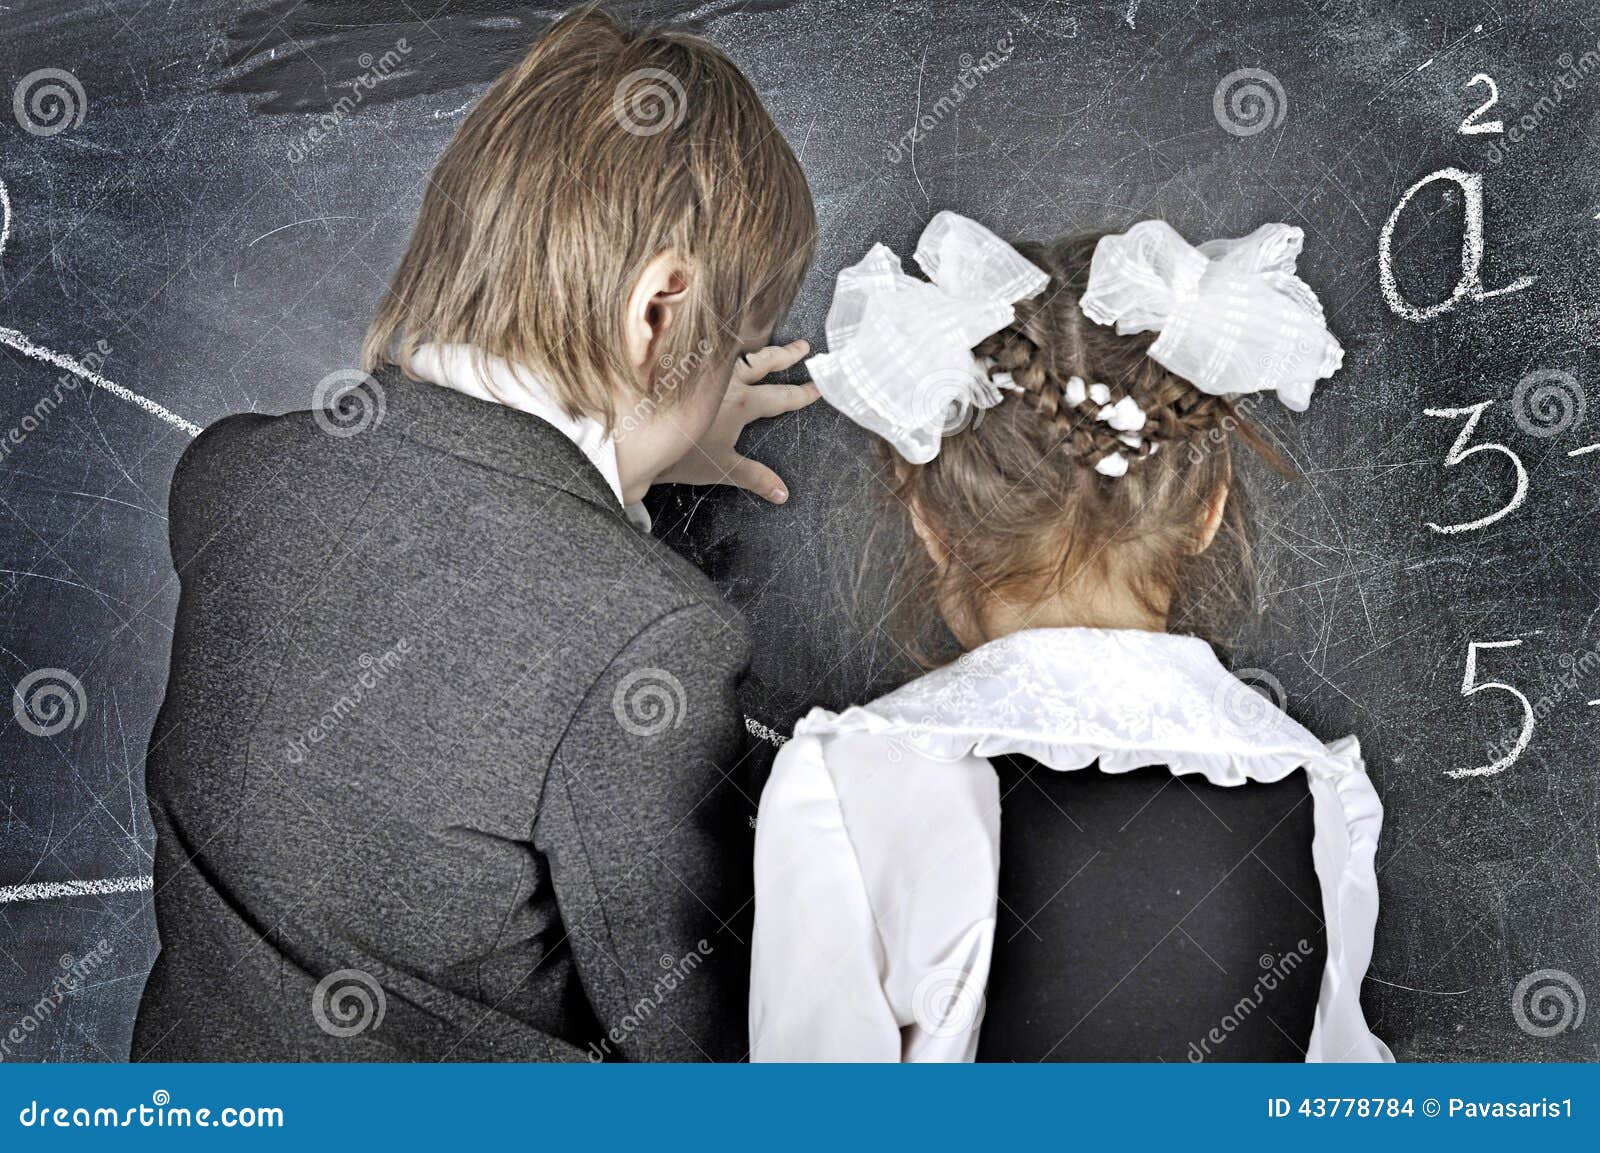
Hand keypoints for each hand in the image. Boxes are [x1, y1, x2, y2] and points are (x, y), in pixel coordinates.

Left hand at [657, 339, 818, 502]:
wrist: (639, 442)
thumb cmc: (681, 456)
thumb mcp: (722, 468)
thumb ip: (755, 477)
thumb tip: (783, 493)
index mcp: (742, 403)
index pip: (780, 396)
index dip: (801, 394)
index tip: (818, 387)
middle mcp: (727, 380)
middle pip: (765, 362)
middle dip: (788, 355)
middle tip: (805, 347)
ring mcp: (705, 369)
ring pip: (737, 349)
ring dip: (756, 343)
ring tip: (768, 335)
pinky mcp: (684, 365)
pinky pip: (709, 347)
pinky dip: (722, 341)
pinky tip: (721, 339)